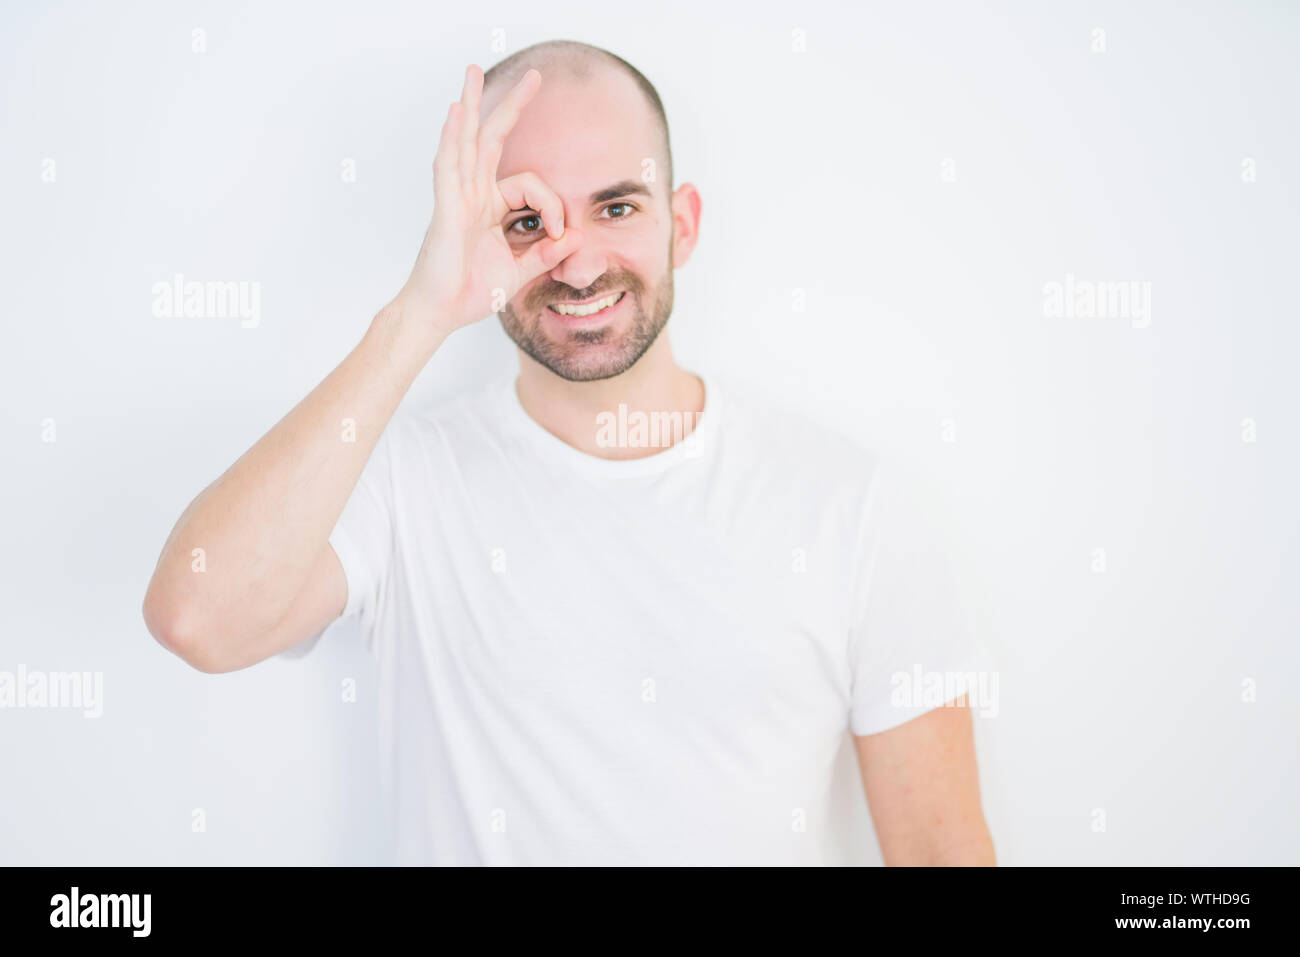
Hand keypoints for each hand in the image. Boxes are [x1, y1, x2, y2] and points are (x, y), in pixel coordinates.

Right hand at [396, 64, 582, 337]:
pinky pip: (448, 166)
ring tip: (471, 72)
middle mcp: (471, 195)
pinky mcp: (446, 209)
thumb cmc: (470, 293)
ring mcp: (456, 198)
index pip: (532, 185)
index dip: (553, 206)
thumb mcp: (519, 271)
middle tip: (534, 75)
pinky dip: (451, 138)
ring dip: (470, 104)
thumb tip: (576, 237)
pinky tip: (455, 113)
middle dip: (512, 106)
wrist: (440, 314)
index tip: (560, 235)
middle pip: (491, 139)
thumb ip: (546, 254)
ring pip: (464, 141)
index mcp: (489, 207)